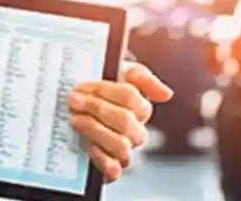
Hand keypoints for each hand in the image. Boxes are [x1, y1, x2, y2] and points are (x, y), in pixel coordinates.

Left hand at [67, 62, 173, 182]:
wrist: (75, 103)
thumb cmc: (97, 87)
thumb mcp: (117, 70)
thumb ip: (141, 76)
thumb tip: (166, 94)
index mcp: (139, 107)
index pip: (130, 97)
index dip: (104, 91)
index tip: (81, 87)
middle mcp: (134, 131)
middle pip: (126, 121)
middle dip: (97, 108)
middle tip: (73, 100)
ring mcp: (122, 150)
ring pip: (121, 146)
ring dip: (95, 130)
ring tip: (75, 119)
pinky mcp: (108, 168)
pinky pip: (113, 170)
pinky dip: (102, 159)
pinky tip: (87, 145)